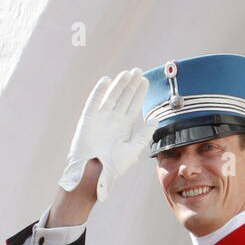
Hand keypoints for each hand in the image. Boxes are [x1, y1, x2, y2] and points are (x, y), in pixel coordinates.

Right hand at [58, 68, 150, 200]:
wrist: (94, 173)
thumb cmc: (113, 166)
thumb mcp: (133, 150)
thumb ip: (144, 135)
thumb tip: (155, 120)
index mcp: (124, 127)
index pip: (134, 105)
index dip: (139, 93)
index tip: (145, 81)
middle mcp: (113, 120)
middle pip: (124, 98)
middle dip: (131, 85)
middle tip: (138, 71)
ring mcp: (101, 118)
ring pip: (111, 96)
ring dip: (119, 85)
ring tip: (127, 73)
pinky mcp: (88, 119)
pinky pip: (94, 102)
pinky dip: (99, 91)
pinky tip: (106, 81)